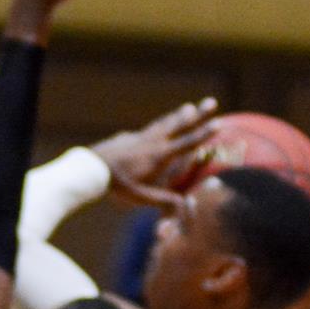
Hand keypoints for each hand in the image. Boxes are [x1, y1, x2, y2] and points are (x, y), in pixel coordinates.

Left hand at [92, 99, 220, 209]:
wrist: (91, 168)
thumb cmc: (117, 185)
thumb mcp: (141, 196)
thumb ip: (163, 201)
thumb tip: (186, 206)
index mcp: (160, 156)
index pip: (187, 143)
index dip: (204, 134)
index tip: (218, 123)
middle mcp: (153, 142)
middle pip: (179, 125)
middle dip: (198, 114)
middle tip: (212, 101)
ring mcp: (140, 137)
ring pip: (164, 123)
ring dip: (178, 116)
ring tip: (189, 107)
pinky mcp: (129, 137)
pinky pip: (149, 130)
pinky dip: (158, 126)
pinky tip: (157, 128)